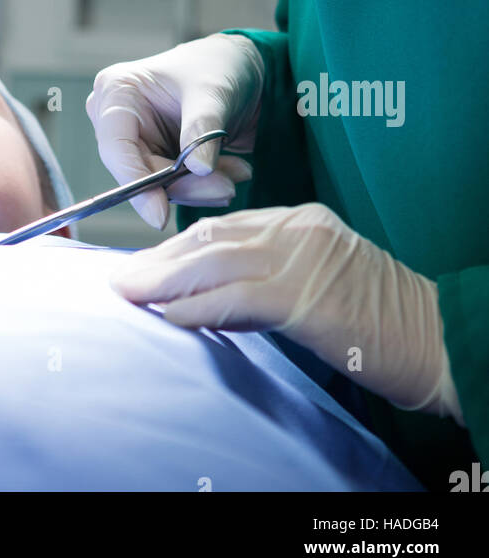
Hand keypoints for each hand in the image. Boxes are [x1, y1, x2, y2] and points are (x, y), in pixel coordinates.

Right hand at [85, 33, 263, 227]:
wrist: (243, 71)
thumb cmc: (218, 66)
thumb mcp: (213, 91)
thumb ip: (202, 128)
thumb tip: (197, 169)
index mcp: (117, 91)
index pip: (116, 147)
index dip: (135, 182)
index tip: (159, 214)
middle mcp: (120, 120)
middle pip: (139, 172)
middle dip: (184, 185)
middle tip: (226, 187)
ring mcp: (139, 141)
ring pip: (159, 186)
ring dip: (201, 187)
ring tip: (239, 171)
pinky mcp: (159, 159)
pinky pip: (176, 186)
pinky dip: (206, 185)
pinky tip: (234, 170)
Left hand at [109, 202, 463, 420]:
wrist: (438, 336)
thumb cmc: (383, 323)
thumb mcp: (323, 284)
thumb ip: (272, 277)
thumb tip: (213, 298)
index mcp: (301, 221)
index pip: (224, 227)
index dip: (177, 247)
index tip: (143, 265)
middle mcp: (297, 228)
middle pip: (211, 236)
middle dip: (160, 259)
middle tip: (120, 277)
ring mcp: (302, 256)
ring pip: (215, 260)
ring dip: (164, 280)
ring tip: (128, 294)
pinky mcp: (305, 295)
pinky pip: (236, 298)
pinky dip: (196, 307)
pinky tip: (168, 317)